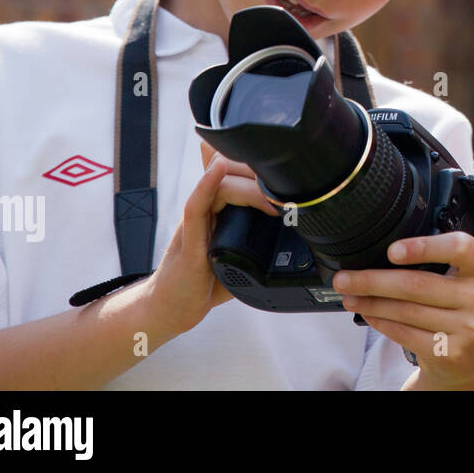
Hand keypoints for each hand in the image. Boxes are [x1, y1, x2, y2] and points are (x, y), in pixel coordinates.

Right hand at [141, 141, 279, 339]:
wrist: (174, 307)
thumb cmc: (207, 281)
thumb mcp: (243, 255)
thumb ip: (264, 243)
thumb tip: (299, 238)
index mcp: (223, 210)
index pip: (242, 173)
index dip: (265, 165)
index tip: (293, 165)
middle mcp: (209, 209)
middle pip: (233, 172)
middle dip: (262, 170)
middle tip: (292, 178)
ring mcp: (197, 222)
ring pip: (220, 185)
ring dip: (249, 183)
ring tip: (274, 189)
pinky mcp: (188, 241)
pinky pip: (196, 207)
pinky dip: (206, 185)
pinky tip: (218, 169)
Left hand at [331, 173, 473, 390]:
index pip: (461, 250)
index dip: (425, 247)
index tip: (393, 249)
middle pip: (418, 285)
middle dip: (373, 280)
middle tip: (344, 276)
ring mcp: (468, 329)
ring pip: (407, 311)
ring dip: (370, 301)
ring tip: (348, 292)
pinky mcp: (451, 353)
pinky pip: (406, 335)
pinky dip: (381, 323)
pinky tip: (367, 314)